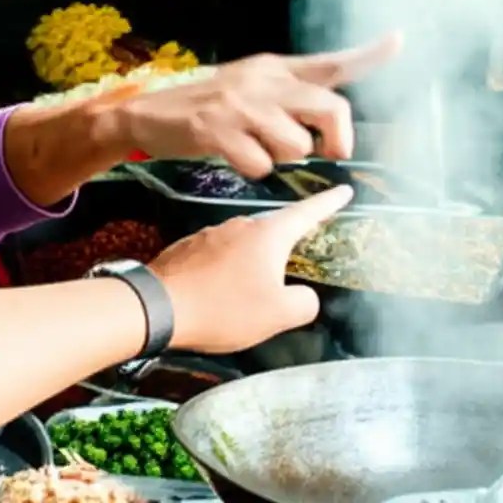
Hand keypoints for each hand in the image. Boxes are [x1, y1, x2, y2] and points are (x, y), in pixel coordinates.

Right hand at [97, 33, 401, 177]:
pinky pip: (260, 163)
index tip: (400, 40)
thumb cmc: (203, 106)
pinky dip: (253, 169)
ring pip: (296, 145)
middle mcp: (261, 80)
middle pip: (329, 108)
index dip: (369, 54)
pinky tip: (235, 158)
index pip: (330, 62)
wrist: (145, 115)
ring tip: (258, 149)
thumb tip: (327, 122)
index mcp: (273, 68)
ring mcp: (239, 104)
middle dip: (337, 139)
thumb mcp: (247, 86)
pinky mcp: (217, 128)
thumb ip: (287, 94)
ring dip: (283, 158)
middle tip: (330, 153)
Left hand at [148, 186, 353, 353]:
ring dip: (253, 262)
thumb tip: (303, 296)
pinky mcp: (187, 248)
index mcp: (268, 235)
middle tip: (299, 256)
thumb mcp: (278, 314)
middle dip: (287, 243)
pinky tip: (222, 291)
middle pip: (274, 230)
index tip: (344, 189)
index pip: (307, 212)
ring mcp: (210, 233)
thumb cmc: (224, 307)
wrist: (158, 306)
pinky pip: (218, 255)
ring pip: (244, 244)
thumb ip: (303, 303)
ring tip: (253, 290)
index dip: (329, 202)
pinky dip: (227, 269)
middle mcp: (239, 225)